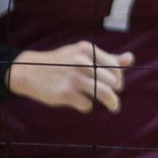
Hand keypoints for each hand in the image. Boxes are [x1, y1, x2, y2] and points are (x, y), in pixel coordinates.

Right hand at [7, 41, 133, 112]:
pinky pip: (87, 104)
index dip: (118, 78)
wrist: (28, 70)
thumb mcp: (82, 54)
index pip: (115, 67)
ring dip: (112, 102)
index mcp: (87, 50)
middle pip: (112, 82)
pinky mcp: (65, 93)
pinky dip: (87, 106)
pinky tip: (80, 102)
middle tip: (111, 97)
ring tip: (114, 107)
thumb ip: (106, 58)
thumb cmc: (61, 62)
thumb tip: (130, 58)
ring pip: (104, 93)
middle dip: (114, 91)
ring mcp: (73, 77)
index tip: (117, 86)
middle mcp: (81, 61)